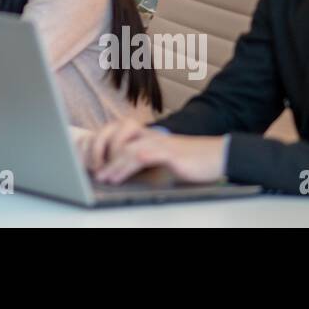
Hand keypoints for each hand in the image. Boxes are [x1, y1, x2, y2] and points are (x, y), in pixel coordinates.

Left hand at [85, 118, 225, 184]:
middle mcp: (149, 135)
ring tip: (100, 176)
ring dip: (110, 162)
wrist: (219, 156)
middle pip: (114, 132)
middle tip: (91, 168)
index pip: (114, 131)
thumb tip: (119, 175)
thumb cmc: (192, 161)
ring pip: (126, 146)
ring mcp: (158, 141)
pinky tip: (117, 177)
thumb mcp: (162, 162)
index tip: (89, 160)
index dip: (99, 143)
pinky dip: (125, 166)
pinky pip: (141, 156)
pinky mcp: (168, 152)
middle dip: (98, 149)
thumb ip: (142, 163)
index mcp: (146, 135)